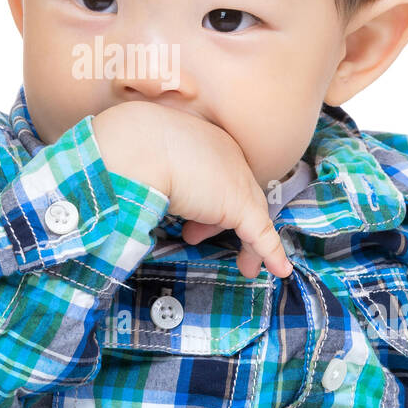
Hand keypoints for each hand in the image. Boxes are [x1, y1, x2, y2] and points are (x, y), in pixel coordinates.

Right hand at [92, 101, 292, 279]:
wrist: (137, 146)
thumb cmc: (129, 148)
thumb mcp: (145, 156)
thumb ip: (153, 168)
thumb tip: (141, 183)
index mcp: (204, 138)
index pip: (218, 172)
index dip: (207, 196)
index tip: (188, 216)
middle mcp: (227, 153)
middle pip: (238, 191)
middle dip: (224, 219)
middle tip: (196, 235)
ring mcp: (236, 179)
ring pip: (253, 215)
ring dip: (248, 243)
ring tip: (244, 265)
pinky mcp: (240, 206)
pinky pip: (261, 234)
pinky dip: (271, 252)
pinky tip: (279, 270)